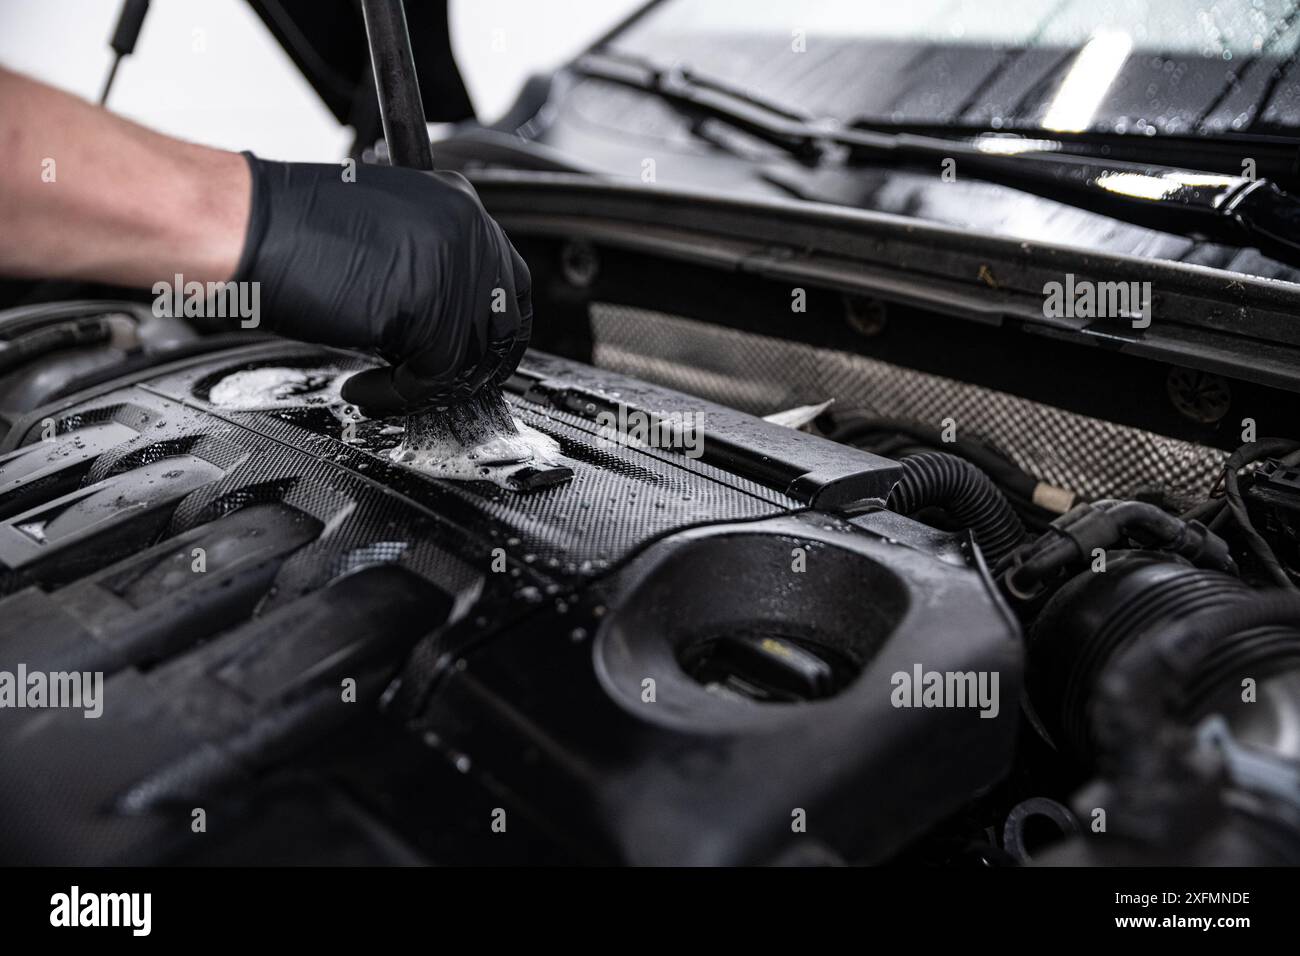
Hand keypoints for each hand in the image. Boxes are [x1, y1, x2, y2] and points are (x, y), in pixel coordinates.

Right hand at [234, 153, 531, 415]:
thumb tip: (448, 325)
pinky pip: (435, 376)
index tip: (470, 358)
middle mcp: (469, 230)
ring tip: (380, 388)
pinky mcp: (431, 307)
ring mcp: (456, 267)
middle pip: (503, 323)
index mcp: (460, 205)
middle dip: (468, 366)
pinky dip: (399, 396)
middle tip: (426, 386)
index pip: (509, 281)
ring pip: (470, 356)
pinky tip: (363, 388)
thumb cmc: (291, 230)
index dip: (491, 330)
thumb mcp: (386, 237)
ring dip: (425, 385)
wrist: (247, 225)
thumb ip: (430, 270)